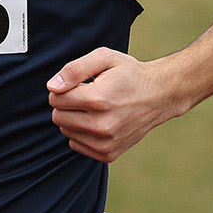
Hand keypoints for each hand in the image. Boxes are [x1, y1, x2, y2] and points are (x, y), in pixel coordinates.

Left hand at [45, 48, 184, 162]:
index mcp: (98, 99)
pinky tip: (99, 122)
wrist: (159, 95)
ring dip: (74, 119)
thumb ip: (74, 69)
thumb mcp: (104, 58)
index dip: (63, 89)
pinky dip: (82, 133)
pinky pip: (76, 145)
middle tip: (87, 96)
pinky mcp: (108, 154)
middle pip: (58, 117)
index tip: (80, 85)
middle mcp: (102, 125)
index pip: (55, 99)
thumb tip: (53, 87)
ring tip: (96, 108)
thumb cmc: (130, 74)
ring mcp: (106, 143)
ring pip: (66, 132)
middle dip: (67, 104)